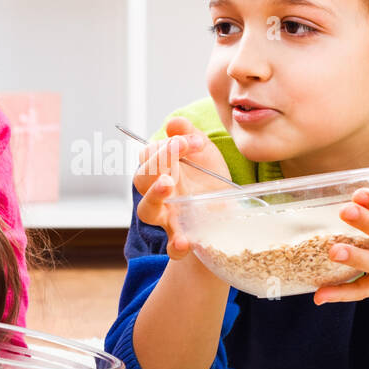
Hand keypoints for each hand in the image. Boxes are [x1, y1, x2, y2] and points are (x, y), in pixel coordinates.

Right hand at [134, 117, 231, 260]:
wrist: (227, 209)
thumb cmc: (208, 176)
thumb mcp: (204, 151)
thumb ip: (189, 134)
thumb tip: (174, 122)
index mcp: (161, 169)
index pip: (149, 154)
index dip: (165, 146)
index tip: (192, 142)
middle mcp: (158, 192)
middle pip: (141, 179)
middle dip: (154, 165)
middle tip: (173, 153)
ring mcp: (168, 215)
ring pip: (146, 210)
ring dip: (154, 197)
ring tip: (167, 186)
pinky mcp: (182, 236)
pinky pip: (171, 246)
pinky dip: (175, 246)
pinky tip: (183, 242)